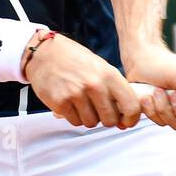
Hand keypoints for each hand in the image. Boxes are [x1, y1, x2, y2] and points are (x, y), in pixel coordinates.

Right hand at [25, 33, 142, 128]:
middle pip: (110, 120)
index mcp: (108, 74)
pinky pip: (75, 122)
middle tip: (98, 110)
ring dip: (88, 117)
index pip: (131, 105)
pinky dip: (74, 116)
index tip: (126, 122)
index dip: (131, 119)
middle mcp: (94, 84)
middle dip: (106, 119)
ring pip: (91, 123)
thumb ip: (113, 91)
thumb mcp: (100, 67)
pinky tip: (70, 103)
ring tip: (82, 103)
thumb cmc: (75, 60)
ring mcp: (76, 94)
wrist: (44, 53)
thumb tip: (123, 121)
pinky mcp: (60, 102)